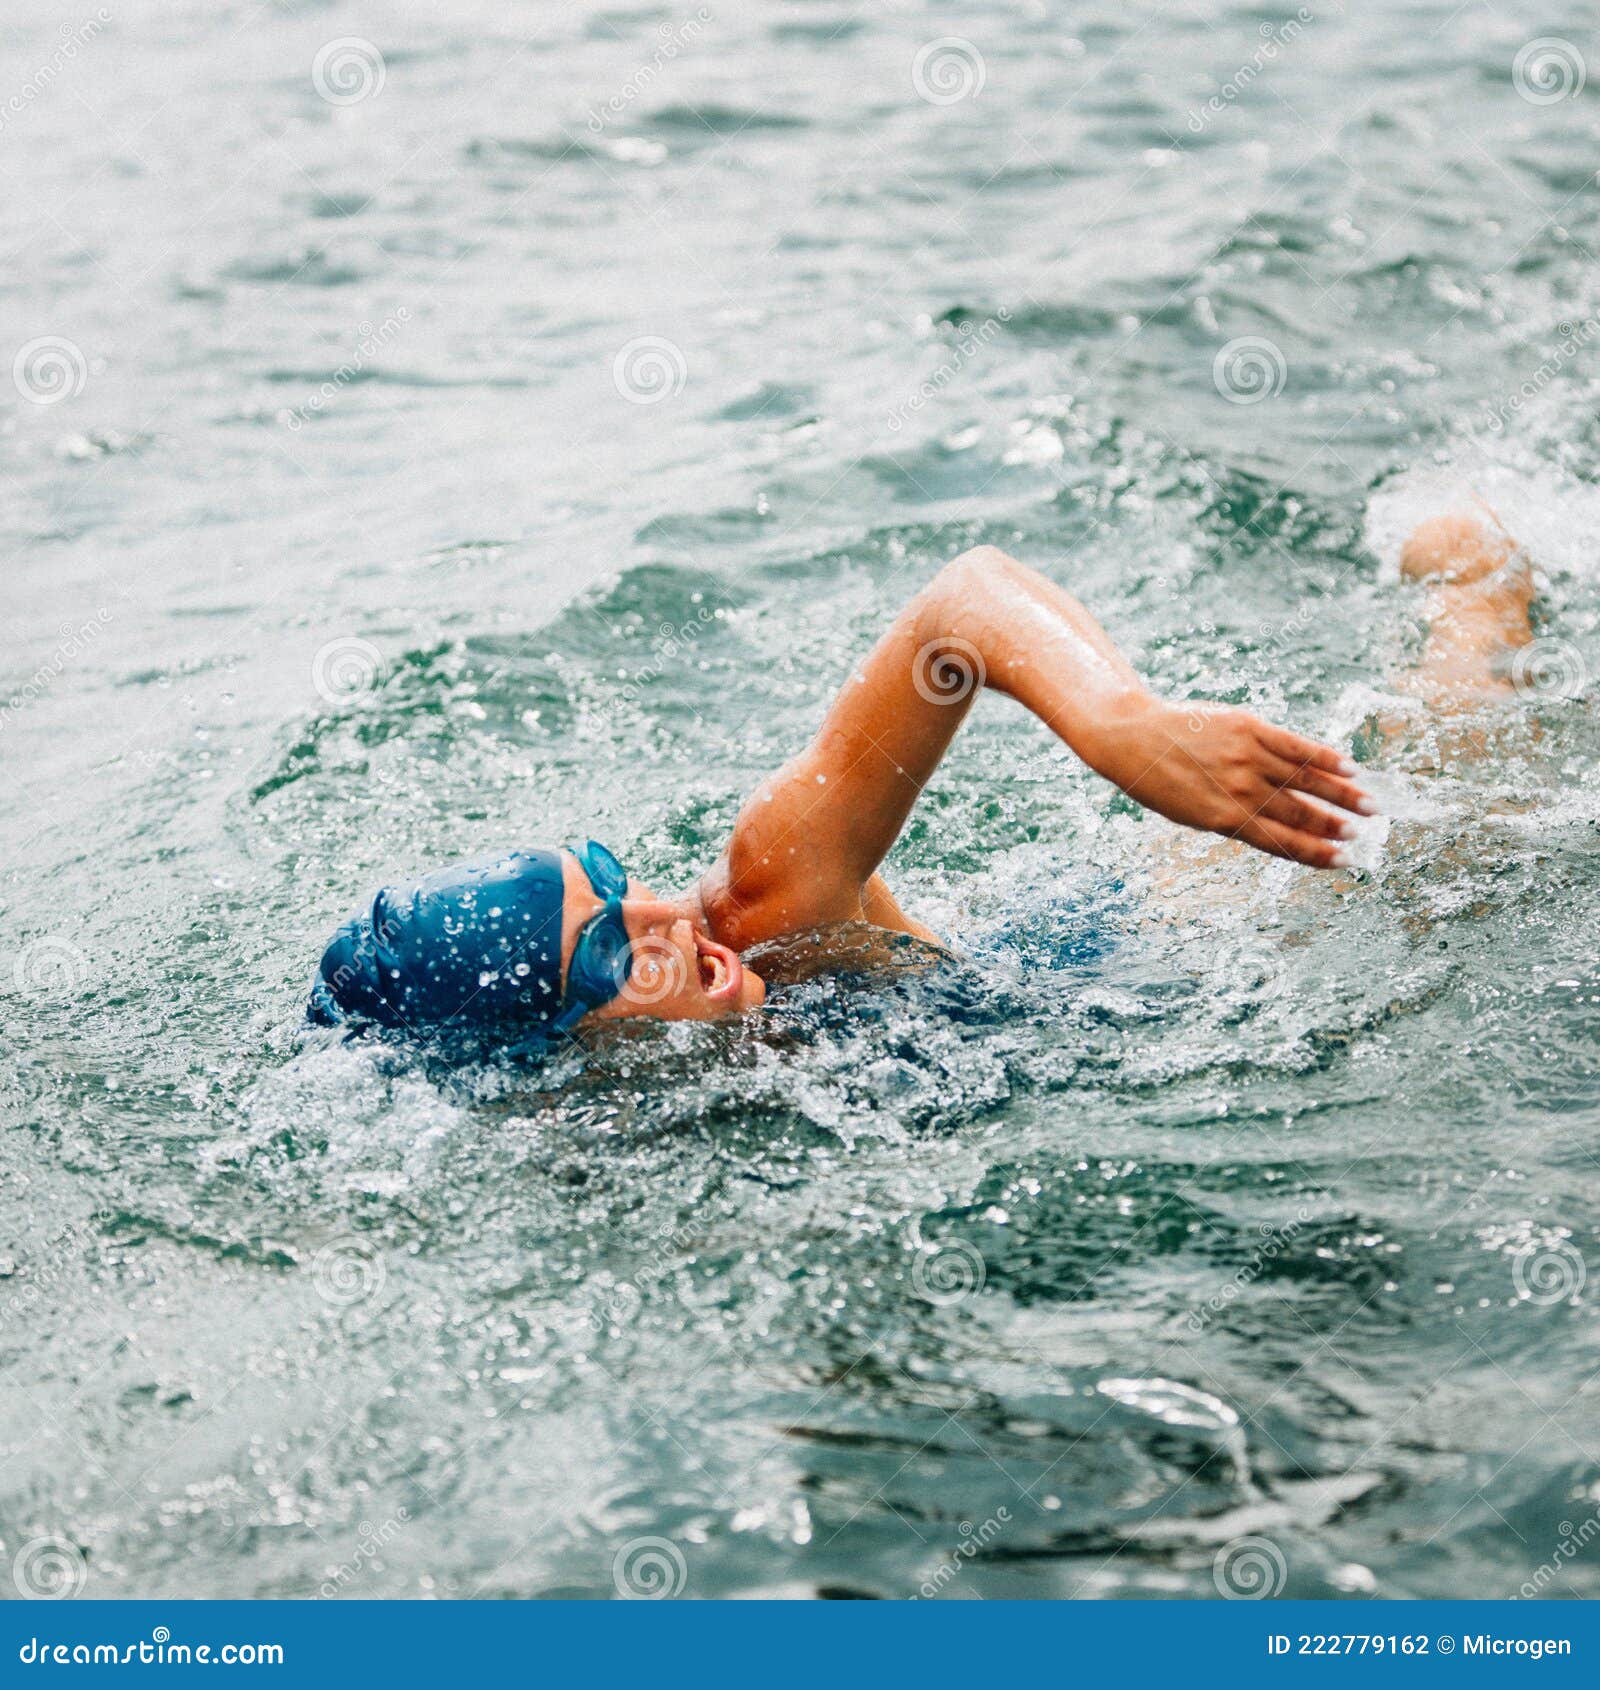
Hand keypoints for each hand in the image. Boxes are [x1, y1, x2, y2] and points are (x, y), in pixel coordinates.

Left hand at [1084, 695, 1375, 867]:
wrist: (1135, 739)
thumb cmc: (1164, 783)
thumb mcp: (1195, 814)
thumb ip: (1239, 818)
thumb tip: (1287, 825)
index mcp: (1224, 819)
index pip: (1281, 841)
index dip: (1316, 853)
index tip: (1344, 862)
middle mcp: (1238, 789)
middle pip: (1298, 812)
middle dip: (1334, 826)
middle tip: (1361, 835)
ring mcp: (1245, 756)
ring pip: (1304, 779)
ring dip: (1342, 794)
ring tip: (1370, 806)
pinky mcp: (1248, 727)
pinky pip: (1294, 744)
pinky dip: (1324, 757)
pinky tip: (1349, 767)